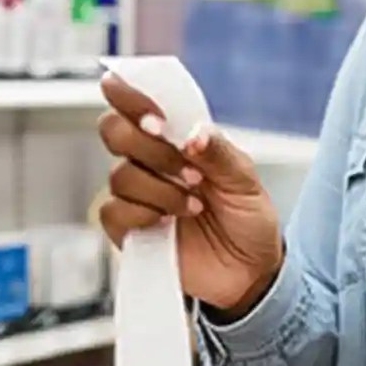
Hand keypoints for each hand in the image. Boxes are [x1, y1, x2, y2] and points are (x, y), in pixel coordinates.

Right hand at [96, 72, 283, 316]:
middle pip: (114, 131)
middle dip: (149, 145)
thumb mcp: (245, 180)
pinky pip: (113, 213)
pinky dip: (143, 215)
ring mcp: (138, 194)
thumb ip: (219, 153)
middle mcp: (151, 161)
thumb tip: (192, 134)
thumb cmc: (248, 218)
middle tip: (186, 164)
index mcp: (177, 138)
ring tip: (195, 205)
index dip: (130, 96)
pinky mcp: (130, 229)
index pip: (138, 104)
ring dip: (160, 188)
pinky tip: (170, 222)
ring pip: (119, 175)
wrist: (251, 269)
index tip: (153, 115)